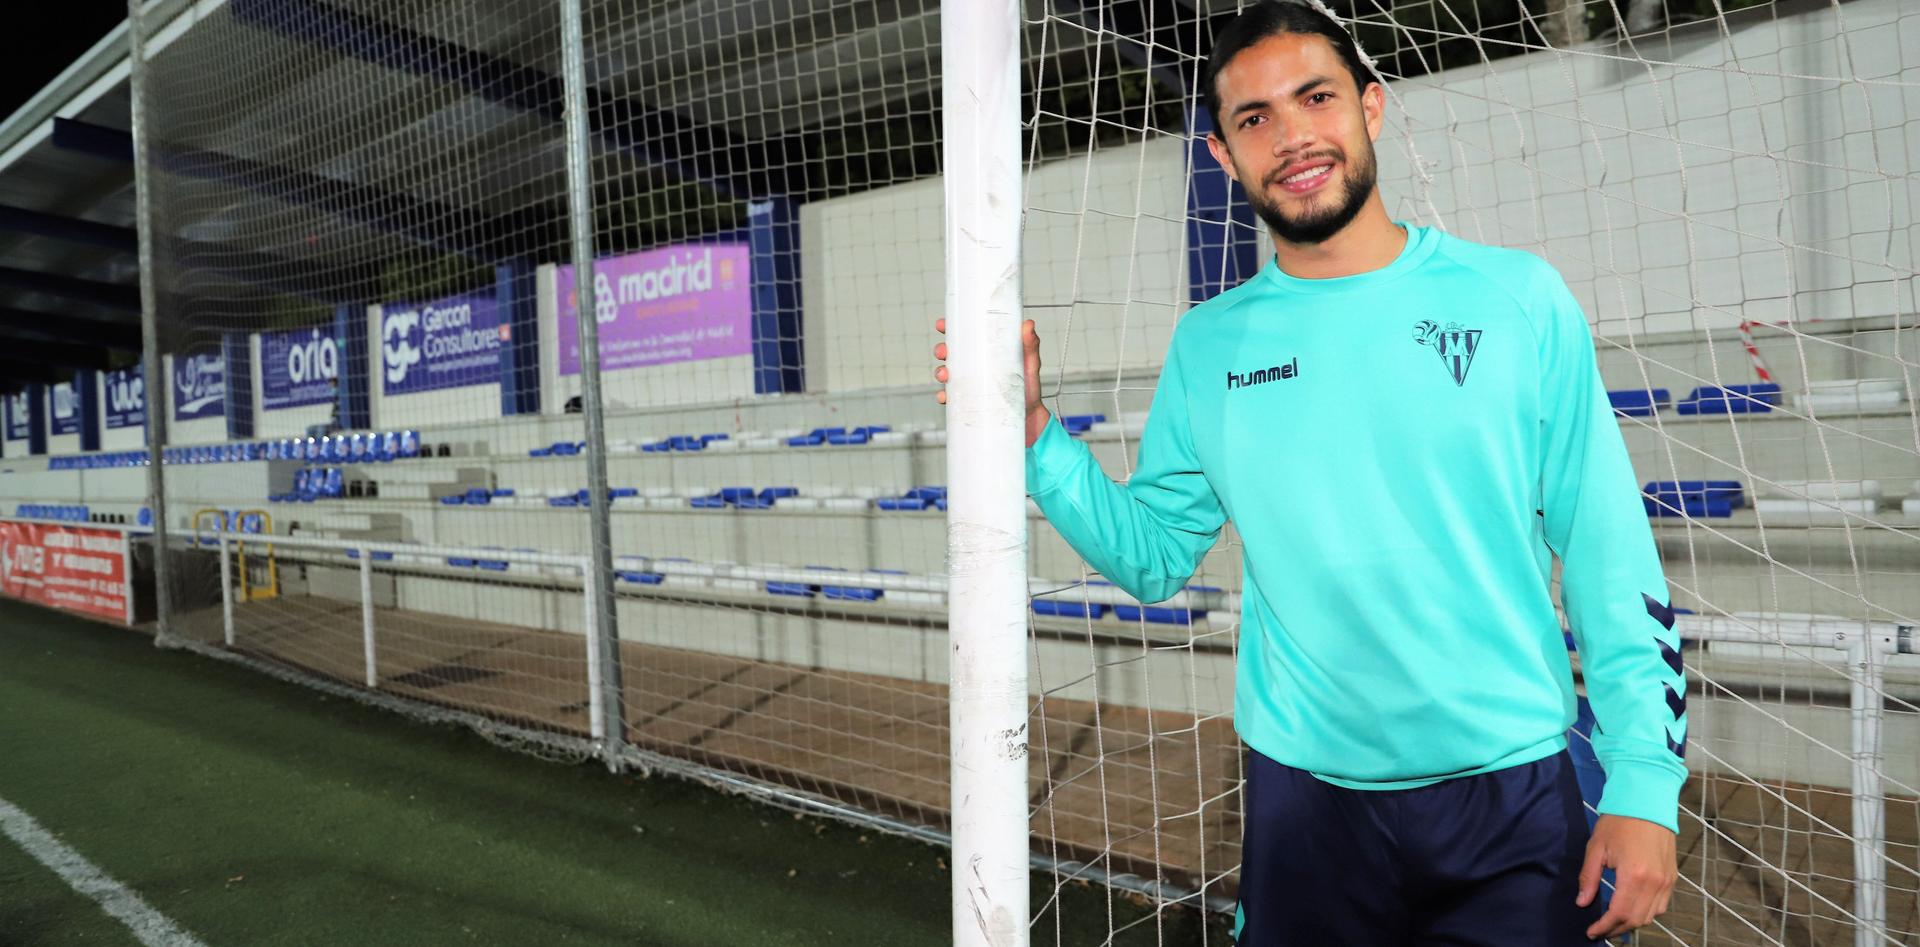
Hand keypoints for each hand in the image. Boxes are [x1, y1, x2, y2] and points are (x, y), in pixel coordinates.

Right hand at [934, 317, 1050, 446]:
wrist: (1029, 416)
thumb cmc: (1028, 387)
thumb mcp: (1030, 364)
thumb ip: (1030, 345)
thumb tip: (1028, 325)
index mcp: (984, 353)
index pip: (964, 337)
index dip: (950, 329)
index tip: (942, 325)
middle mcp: (973, 367)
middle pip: (950, 354)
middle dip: (941, 351)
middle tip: (944, 352)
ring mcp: (969, 384)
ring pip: (946, 374)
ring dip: (940, 372)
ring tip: (945, 375)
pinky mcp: (968, 402)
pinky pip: (951, 398)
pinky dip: (944, 396)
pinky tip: (945, 396)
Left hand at [1578, 814, 1676, 939]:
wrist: (1647, 801)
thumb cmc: (1619, 821)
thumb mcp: (1596, 848)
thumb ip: (1589, 878)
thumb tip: (1582, 902)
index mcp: (1634, 875)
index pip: (1619, 914)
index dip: (1604, 927)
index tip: (1591, 931)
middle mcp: (1654, 882)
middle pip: (1636, 919)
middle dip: (1617, 929)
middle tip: (1600, 930)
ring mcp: (1666, 881)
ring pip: (1651, 916)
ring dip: (1632, 923)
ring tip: (1614, 923)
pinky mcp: (1672, 877)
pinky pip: (1661, 906)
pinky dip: (1646, 913)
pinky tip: (1632, 910)